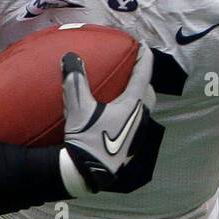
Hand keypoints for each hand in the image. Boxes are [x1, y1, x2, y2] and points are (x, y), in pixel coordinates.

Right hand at [61, 41, 154, 193]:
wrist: (87, 172)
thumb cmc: (86, 138)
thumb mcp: (78, 107)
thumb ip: (75, 80)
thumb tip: (70, 57)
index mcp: (131, 105)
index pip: (142, 75)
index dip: (143, 58)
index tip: (142, 46)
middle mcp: (139, 118)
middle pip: (148, 93)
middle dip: (143, 79)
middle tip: (134, 70)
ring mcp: (136, 133)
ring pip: (143, 109)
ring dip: (138, 97)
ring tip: (125, 92)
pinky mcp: (130, 146)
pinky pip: (135, 122)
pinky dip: (130, 112)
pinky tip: (116, 116)